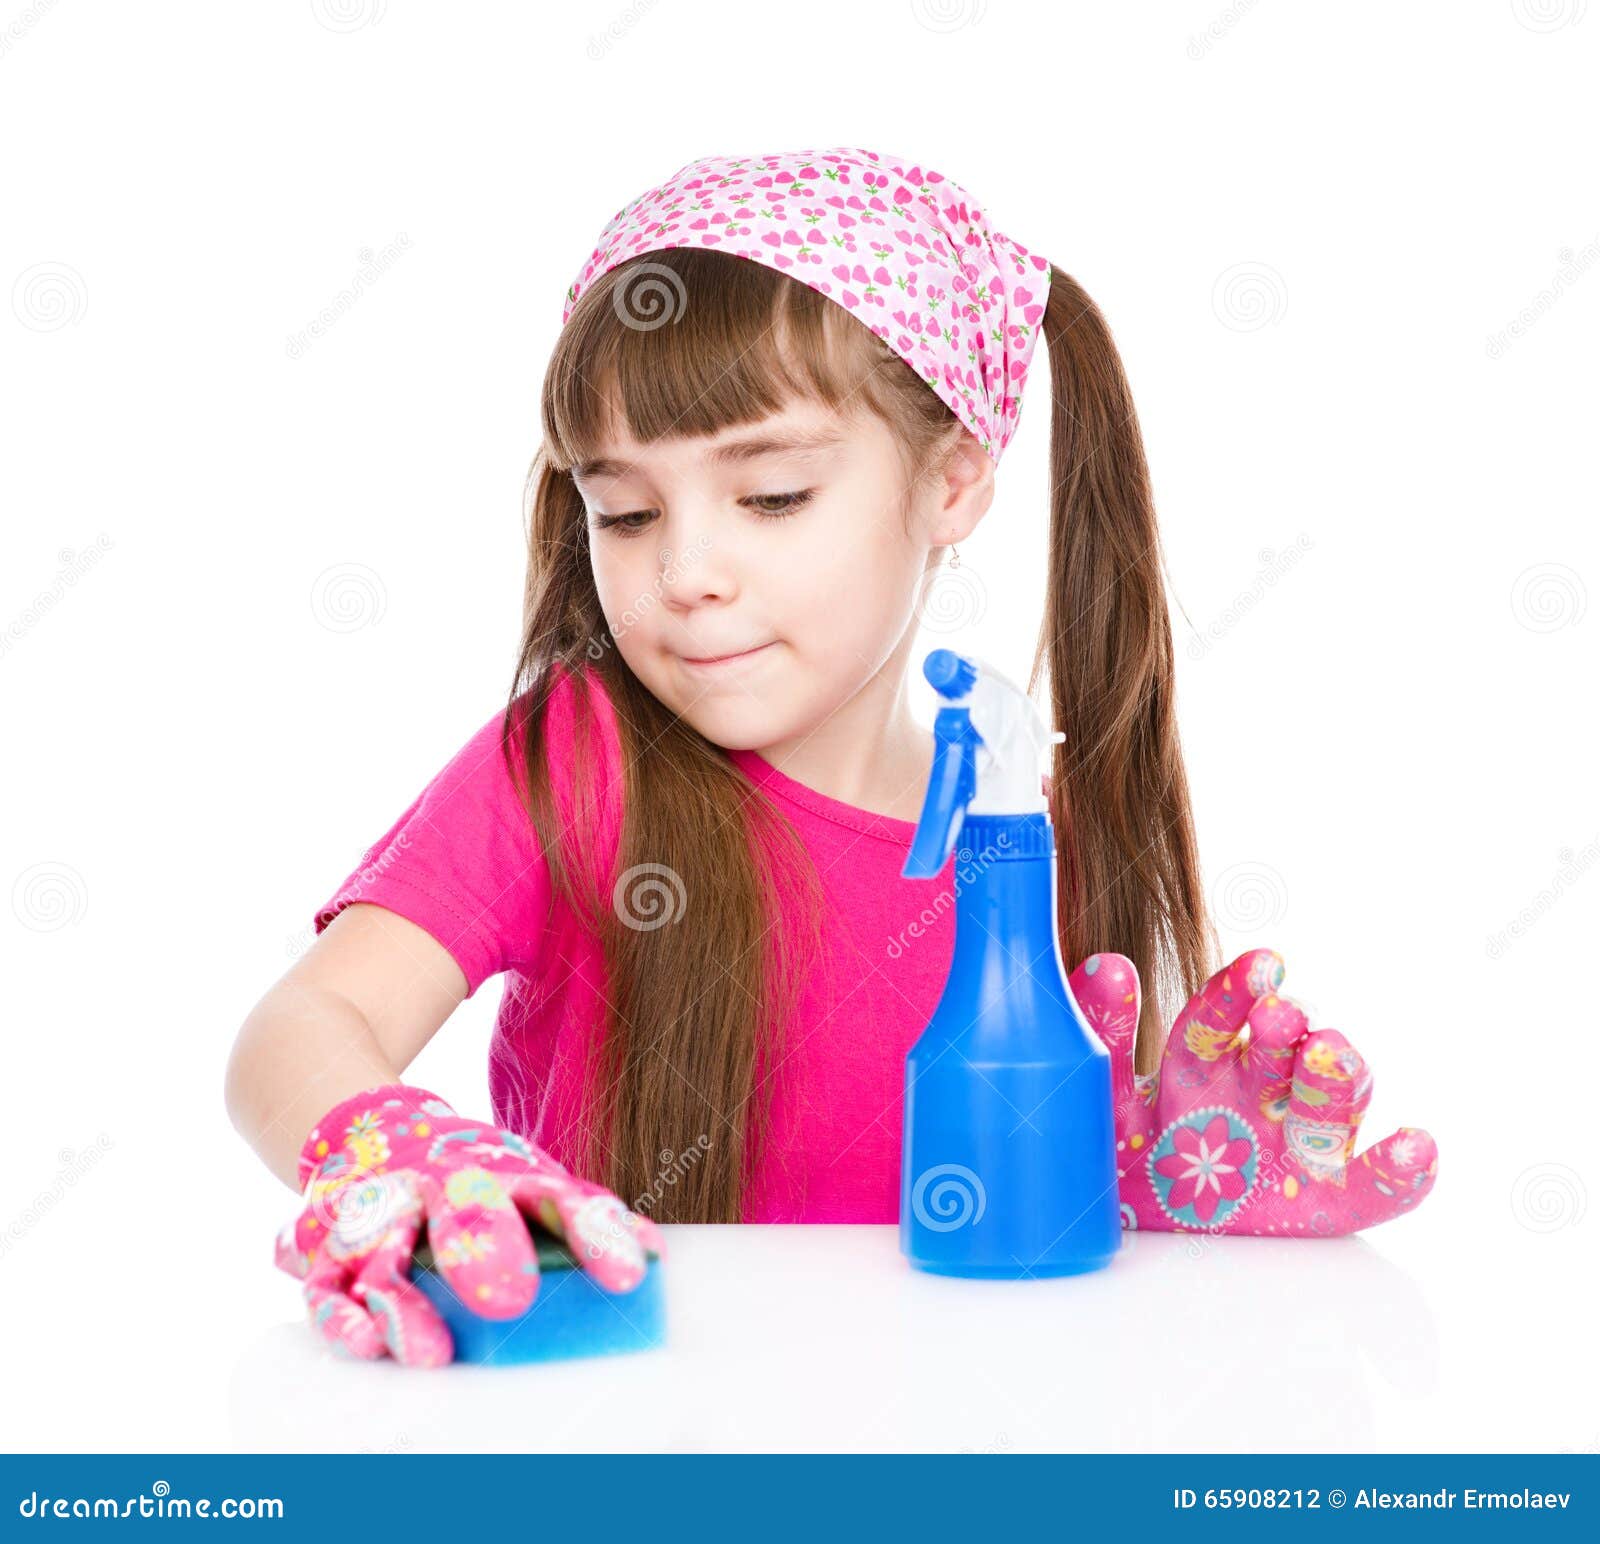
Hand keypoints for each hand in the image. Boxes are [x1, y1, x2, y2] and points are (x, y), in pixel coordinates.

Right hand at [274, 1083, 664, 1364]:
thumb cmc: (474, 1181)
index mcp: (504, 1173)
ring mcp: (383, 1215)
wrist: (376, 1132)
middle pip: (465, 1211)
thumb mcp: (533, 1184)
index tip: (630, 1276)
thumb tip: (653, 1253)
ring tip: (432, 1354)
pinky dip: (342, 1314)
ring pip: (388, 1257)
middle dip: (486, 1252)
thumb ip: (588, 1219)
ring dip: (405, 1305)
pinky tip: (363, 1343)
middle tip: (512, 1300)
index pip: (557, 1200)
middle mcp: (442, 1187)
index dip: (594, 1235)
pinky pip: (329, 1285)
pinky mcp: (330, 1250)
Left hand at [1068, 948, 1436, 1236]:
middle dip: (1283, 1032)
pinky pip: (1369, 1192)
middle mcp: (1255, 1094)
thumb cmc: (1123, 1150)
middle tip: (1281, 1016)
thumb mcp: (1101, 1095)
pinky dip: (1398, 1173)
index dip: (1236, 993)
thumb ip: (1102, 1034)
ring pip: (1328, 1106)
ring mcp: (1292, 1147)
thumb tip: (1107, 964)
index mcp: (1200, 1063)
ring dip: (1336, 1081)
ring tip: (1331, 1057)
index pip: (1217, 1020)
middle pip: (1278, 1055)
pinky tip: (1417, 1144)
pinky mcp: (1324, 1205)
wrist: (1140, 1223)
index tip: (1261, 965)